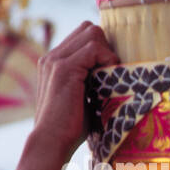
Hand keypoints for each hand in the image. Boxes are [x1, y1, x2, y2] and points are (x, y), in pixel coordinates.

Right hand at [29, 22, 118, 162]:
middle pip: (90, 29)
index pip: (84, 36)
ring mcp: (56, 60)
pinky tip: (109, 79)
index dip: (103, 49)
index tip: (111, 71)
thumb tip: (117, 77)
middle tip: (112, 72)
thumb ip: (93, 82)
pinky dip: (107, 59)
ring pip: (93, 33)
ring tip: (110, 76)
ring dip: (108, 52)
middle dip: (107, 47)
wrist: (52, 140)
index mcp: (55, 61)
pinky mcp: (64, 68)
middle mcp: (53, 56)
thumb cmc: (70, 126)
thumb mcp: (84, 97)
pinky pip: (94, 48)